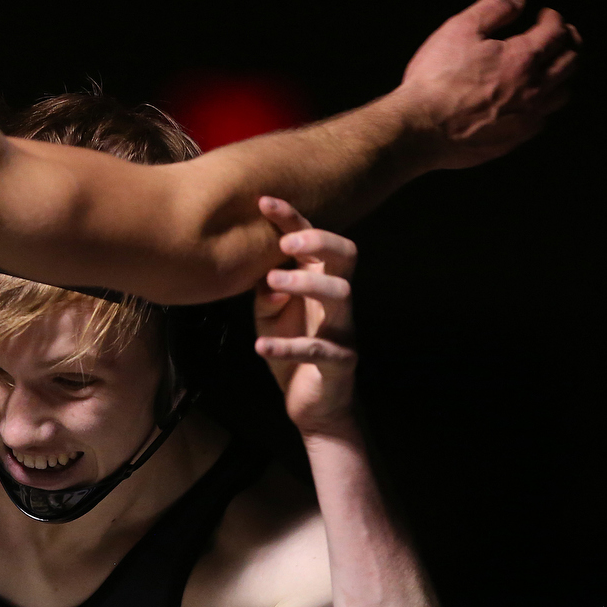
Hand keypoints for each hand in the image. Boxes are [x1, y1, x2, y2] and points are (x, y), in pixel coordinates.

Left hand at [253, 197, 357, 436]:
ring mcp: (343, 330)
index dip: (292, 219)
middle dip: (319, 241)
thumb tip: (266, 276)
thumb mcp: (271, 316)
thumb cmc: (292, 349)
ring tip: (272, 283)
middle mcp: (337, 301)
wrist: (314, 405)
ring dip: (306, 284)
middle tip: (287, 242)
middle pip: (346, 256)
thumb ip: (266, 293)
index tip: (263, 202)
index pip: (313, 242)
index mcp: (319, 283)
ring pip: (341, 294)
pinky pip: (318, 350)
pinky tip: (261, 347)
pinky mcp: (339, 363)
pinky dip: (288, 347)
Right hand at [396, 0, 579, 168]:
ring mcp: (526, 118)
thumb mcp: (459, 30)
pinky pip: (541, 122)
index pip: (556, 31)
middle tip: (559, 38)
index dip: (553, 18)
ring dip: (561, 77)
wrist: (418, 130)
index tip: (545, 16)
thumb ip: (493, 8)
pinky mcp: (512, 140)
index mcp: (523, 57)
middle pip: (570, 62)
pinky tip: (529, 104)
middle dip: (568, 44)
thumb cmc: (436, 80)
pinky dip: (542, 107)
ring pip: (562, 94)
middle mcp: (534, 88)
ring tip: (550, 70)